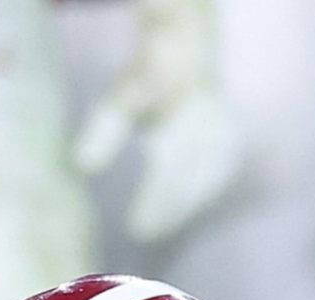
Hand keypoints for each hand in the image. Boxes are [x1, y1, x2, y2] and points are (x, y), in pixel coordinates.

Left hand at [72, 0, 240, 243]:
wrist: (188, 51)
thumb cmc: (146, 78)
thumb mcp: (120, 99)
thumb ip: (105, 131)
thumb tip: (82, 166)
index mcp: (182, 115)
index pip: (169, 172)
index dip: (154, 203)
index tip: (137, 229)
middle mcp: (208, 126)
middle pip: (188, 182)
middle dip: (168, 211)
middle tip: (145, 234)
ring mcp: (225, 134)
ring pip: (206, 183)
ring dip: (185, 208)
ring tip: (160, 227)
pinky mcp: (231, 142)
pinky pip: (217, 177)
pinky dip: (200, 194)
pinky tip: (181, 210)